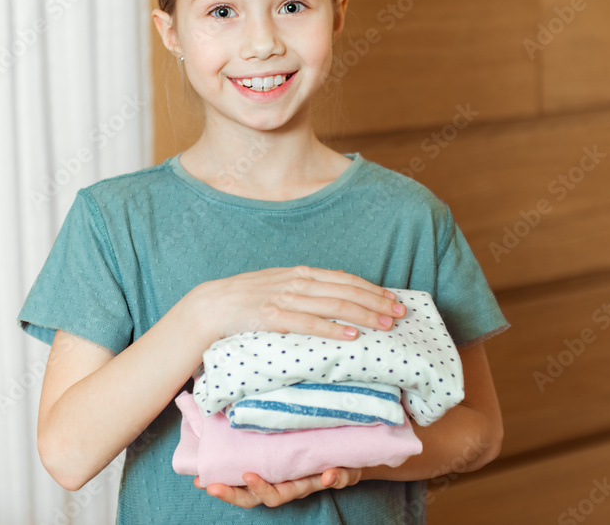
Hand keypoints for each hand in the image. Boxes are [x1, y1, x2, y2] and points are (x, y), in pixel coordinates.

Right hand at [186, 265, 406, 341]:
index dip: (371, 288)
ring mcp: (284, 298)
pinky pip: (308, 323)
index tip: (393, 298)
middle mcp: (296, 282)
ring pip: (333, 305)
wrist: (209, 306)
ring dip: (363, 314)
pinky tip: (352, 336)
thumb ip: (305, 288)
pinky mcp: (272, 317)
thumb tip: (335, 293)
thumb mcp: (278, 286)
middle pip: (345, 290)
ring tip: (385, 325)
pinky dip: (332, 329)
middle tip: (401, 313)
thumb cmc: (245, 299)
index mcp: (299, 274)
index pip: (344, 279)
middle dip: (376, 301)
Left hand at [195, 468, 362, 508]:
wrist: (344, 457)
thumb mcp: (347, 471)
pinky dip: (228, 472)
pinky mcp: (269, 464)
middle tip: (210, 486)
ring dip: (224, 486)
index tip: (247, 475)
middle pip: (253, 498)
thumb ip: (340, 476)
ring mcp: (274, 476)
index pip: (276, 494)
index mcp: (298, 486)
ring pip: (246, 489)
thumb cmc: (344, 464)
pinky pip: (246, 472)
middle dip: (232, 494)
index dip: (261, 488)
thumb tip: (327, 477)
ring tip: (201, 480)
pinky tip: (209, 466)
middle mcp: (282, 484)